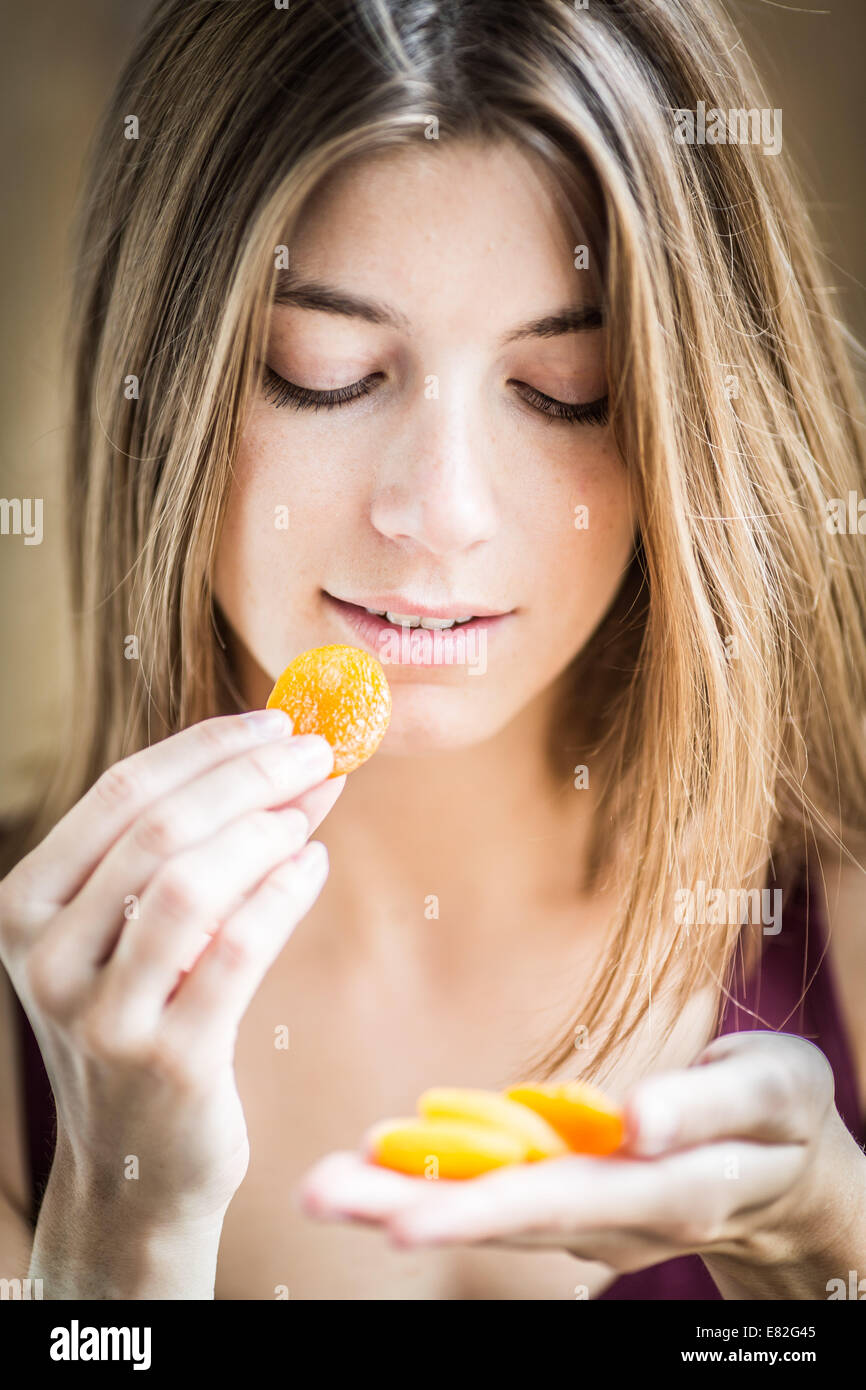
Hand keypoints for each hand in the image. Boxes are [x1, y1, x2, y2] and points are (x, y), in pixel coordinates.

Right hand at [1, 710, 341, 1227]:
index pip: (121, 792)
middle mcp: (45, 956)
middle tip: (319, 750)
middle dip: (251, 776)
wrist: (134, 1167)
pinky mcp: (166, 1059)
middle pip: (160, 830)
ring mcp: (100, 1014)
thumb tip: (284, 757)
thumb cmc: (143, 1018)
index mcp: (24, 905)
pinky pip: (238, 950)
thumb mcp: (130, 931)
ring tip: (315, 808)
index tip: (277, 720)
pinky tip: (312, 866)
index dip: (207, 746)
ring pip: (192, 884)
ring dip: (268, 830)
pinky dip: (284, 894)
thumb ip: (184, 848)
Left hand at [298, 1032, 845, 1274]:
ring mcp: (588, 1210)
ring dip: (403, 1198)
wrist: (789, 1172)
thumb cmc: (781, 1117)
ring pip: (489, 1208)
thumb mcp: (773, 1091)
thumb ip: (708, 1102)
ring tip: (325, 1184)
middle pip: (503, 1215)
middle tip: (323, 1194)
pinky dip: (438, 1180)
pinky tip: (379, 1165)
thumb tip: (635, 1116)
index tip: (403, 1214)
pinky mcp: (573, 1193)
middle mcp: (613, 1214)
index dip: (483, 1206)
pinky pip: (499, 1189)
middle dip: (411, 1205)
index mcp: (664, 1188)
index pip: (562, 1200)